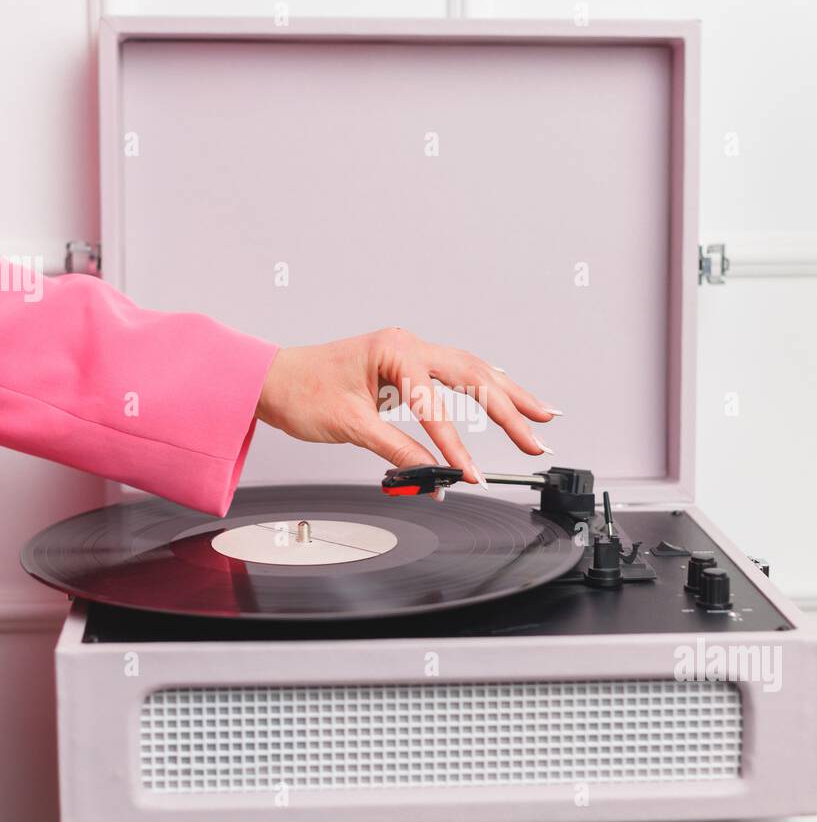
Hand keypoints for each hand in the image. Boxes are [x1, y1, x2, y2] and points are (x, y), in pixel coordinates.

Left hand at [256, 327, 558, 485]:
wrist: (271, 380)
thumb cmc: (301, 392)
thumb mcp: (351, 426)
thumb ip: (397, 451)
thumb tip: (431, 477)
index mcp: (395, 352)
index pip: (437, 405)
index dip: (457, 446)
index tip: (472, 475)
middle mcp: (407, 345)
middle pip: (473, 376)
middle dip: (510, 409)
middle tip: (539, 436)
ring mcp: (409, 351)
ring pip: (471, 370)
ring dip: (506, 393)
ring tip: (540, 414)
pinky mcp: (406, 364)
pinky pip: (453, 373)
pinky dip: (482, 387)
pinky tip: (504, 394)